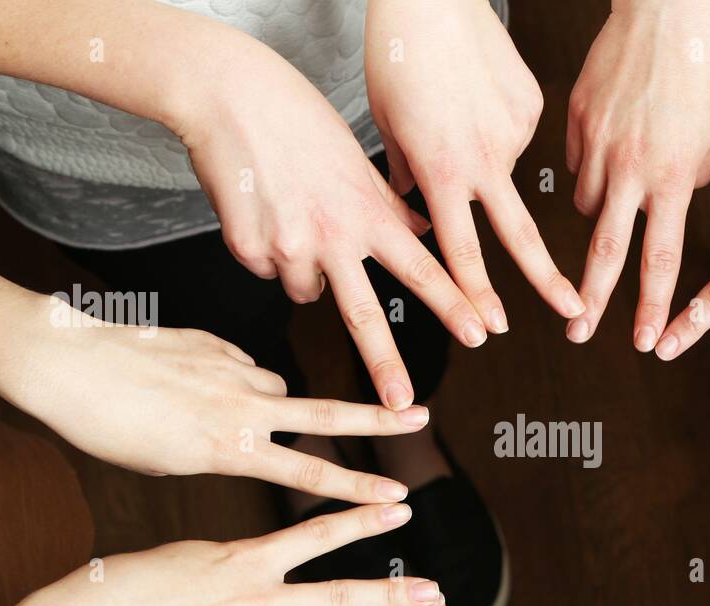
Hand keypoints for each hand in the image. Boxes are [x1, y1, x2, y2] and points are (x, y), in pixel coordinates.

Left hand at [0, 304, 423, 500]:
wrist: (61, 363)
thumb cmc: (103, 426)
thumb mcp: (162, 463)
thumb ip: (218, 449)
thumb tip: (250, 429)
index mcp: (229, 448)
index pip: (310, 474)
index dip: (358, 488)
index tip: (397, 497)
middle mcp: (241, 405)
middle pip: (327, 414)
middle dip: (378, 418)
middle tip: (420, 415)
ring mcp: (230, 367)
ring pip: (273, 389)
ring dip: (261, 404)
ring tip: (201, 413)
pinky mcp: (212, 342)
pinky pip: (236, 365)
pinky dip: (224, 379)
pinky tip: (183, 383)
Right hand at [0, 504, 439, 605]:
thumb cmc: (132, 588)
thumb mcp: (194, 563)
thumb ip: (241, 579)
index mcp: (247, 558)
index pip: (318, 531)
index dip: (362, 517)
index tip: (401, 504)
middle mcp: (259, 598)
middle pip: (340, 597)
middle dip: (392, 596)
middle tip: (436, 593)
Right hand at [176, 39, 484, 407]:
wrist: (227, 96)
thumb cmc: (297, 117)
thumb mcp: (357, 159)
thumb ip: (389, 206)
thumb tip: (421, 232)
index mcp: (368, 213)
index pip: (423, 269)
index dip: (455, 304)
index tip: (482, 333)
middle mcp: (332, 235)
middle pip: (365, 315)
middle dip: (387, 365)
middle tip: (403, 405)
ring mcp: (287, 245)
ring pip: (305, 291)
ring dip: (308, 273)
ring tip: (296, 221)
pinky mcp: (247, 248)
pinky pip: (266, 271)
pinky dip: (269, 253)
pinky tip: (264, 213)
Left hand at [366, 0, 582, 328]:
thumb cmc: (399, 55)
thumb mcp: (388, 127)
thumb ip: (406, 178)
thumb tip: (415, 209)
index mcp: (443, 172)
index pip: (463, 250)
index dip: (475, 294)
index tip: (492, 326)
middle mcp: (485, 159)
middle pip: (521, 235)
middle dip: (547, 279)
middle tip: (574, 309)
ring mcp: (515, 133)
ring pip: (505, 167)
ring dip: (485, 156)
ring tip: (454, 110)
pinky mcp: (532, 107)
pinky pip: (517, 132)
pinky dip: (499, 125)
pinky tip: (477, 94)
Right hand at [566, 0, 709, 347]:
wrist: (670, 5)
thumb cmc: (708, 60)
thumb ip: (696, 175)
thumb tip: (675, 196)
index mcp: (675, 176)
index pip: (660, 259)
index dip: (652, 307)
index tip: (645, 341)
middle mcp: (631, 169)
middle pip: (605, 251)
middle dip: (591, 300)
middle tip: (579, 332)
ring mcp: (598, 145)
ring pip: (585, 204)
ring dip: (598, 216)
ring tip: (614, 200)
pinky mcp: (576, 120)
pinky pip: (576, 161)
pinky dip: (590, 168)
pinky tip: (609, 145)